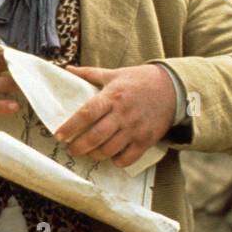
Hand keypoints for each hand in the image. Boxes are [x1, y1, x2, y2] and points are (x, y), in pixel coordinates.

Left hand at [54, 64, 176, 165]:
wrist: (173, 88)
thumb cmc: (139, 80)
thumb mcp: (115, 74)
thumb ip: (90, 74)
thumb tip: (68, 69)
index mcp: (112, 97)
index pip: (87, 114)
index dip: (71, 126)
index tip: (58, 135)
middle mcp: (122, 114)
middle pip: (95, 136)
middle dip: (79, 146)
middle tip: (70, 149)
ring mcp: (134, 129)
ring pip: (109, 150)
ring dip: (94, 155)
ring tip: (87, 153)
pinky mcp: (146, 140)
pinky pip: (128, 158)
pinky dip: (116, 161)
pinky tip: (110, 157)